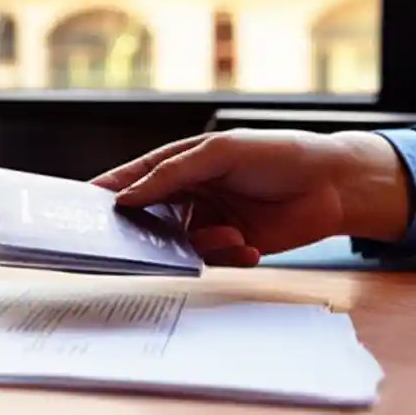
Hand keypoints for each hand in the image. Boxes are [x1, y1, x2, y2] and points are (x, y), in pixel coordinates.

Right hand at [91, 130, 410, 266]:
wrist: (334, 184)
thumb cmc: (278, 153)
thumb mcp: (220, 153)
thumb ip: (171, 174)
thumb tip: (128, 197)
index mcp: (182, 165)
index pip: (134, 179)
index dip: (108, 191)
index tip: (82, 207)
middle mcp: (190, 195)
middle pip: (150, 218)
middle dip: (147, 233)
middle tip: (135, 246)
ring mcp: (209, 221)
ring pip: (181, 246)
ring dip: (204, 245)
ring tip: (232, 235)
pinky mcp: (232, 245)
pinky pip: (213, 261)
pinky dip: (229, 257)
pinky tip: (251, 246)